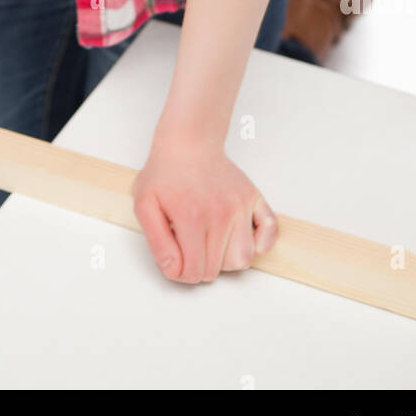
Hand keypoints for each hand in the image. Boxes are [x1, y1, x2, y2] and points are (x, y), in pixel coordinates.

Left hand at [132, 134, 277, 282]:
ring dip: (227, 259)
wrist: (187, 142)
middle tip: (189, 246)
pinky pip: (270, 230)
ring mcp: (240, 205)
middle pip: (218, 269)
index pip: (194, 272)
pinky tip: (240, 237)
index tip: (176, 259)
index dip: (181, 273)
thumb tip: (175, 270)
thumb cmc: (165, 173)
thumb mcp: (144, 205)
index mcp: (192, 218)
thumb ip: (157, 242)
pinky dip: (262, 242)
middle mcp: (220, 214)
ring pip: (244, 258)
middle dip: (200, 266)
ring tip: (211, 242)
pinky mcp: (253, 198)